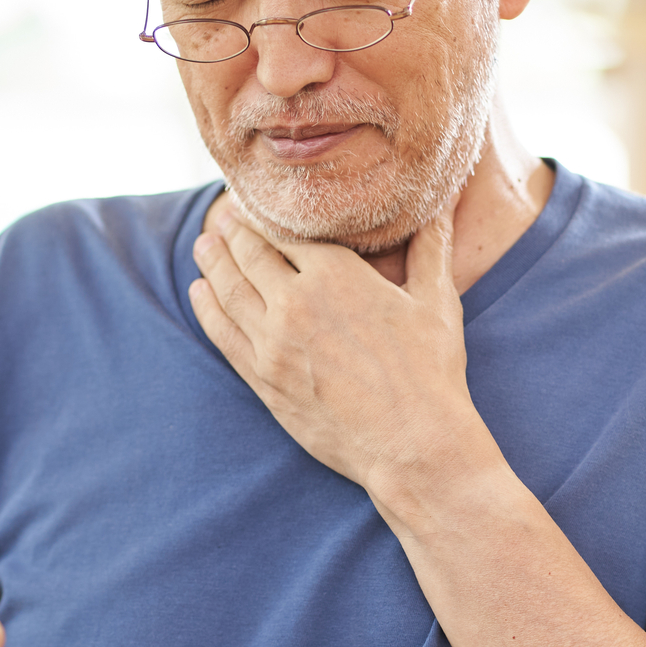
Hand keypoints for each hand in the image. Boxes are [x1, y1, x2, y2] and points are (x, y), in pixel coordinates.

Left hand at [187, 199, 496, 494]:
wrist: (413, 444)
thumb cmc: (432, 372)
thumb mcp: (436, 301)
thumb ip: (432, 246)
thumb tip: (445, 202)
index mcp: (337, 274)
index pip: (286, 231)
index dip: (268, 215)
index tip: (257, 204)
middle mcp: (296, 302)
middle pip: (251, 255)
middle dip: (235, 233)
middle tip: (224, 218)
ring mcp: (273, 342)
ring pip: (229, 289)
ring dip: (213, 262)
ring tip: (204, 245)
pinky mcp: (262, 378)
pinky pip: (222, 333)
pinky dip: (207, 308)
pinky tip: (200, 293)